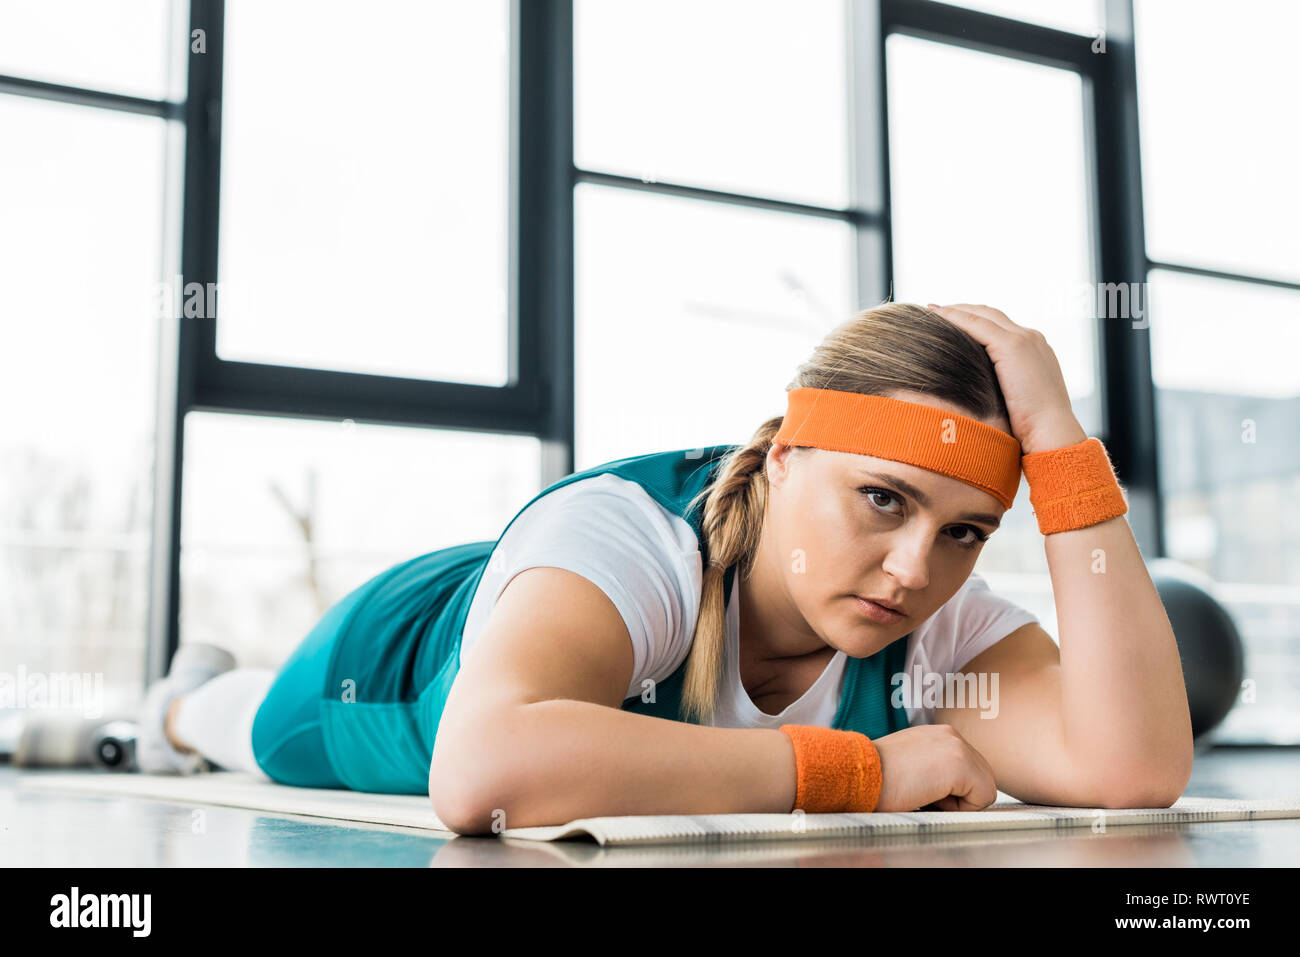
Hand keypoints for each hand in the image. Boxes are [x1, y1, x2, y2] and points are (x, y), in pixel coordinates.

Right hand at [872, 724, 998, 811]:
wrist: (858, 773)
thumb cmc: (876, 776)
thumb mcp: (910, 764)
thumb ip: (935, 767)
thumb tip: (952, 789)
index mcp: (939, 735)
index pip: (970, 769)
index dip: (952, 790)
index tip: (923, 789)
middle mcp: (951, 735)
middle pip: (982, 778)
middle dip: (959, 795)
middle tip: (924, 794)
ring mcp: (958, 747)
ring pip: (985, 788)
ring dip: (959, 801)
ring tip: (925, 794)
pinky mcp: (961, 764)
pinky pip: (983, 798)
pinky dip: (960, 809)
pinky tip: (930, 797)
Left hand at [926, 303, 1087, 454]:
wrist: (1051, 432)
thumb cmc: (1032, 429)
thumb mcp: (1017, 401)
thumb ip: (1001, 388)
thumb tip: (977, 393)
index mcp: (1034, 350)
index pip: (1000, 326)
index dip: (974, 321)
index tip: (951, 322)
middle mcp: (1031, 338)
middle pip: (990, 314)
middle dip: (963, 310)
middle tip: (936, 311)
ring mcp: (1023, 339)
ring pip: (982, 315)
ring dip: (955, 310)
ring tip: (931, 312)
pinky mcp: (1012, 346)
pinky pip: (977, 324)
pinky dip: (956, 318)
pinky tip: (937, 318)